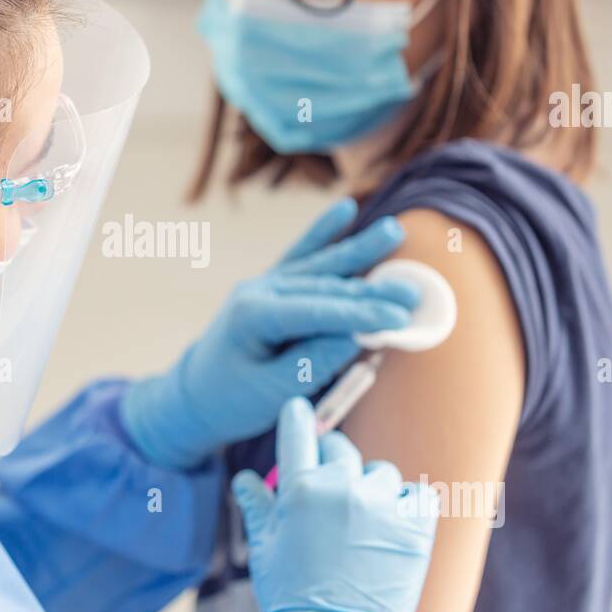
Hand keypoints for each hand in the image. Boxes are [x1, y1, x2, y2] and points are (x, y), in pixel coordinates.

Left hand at [120, 198, 418, 469]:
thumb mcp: (270, 393)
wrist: (196, 396)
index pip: (317, 312)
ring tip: (394, 231)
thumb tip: (353, 337)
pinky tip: (344, 210)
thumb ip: (309, 363)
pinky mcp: (272, 287)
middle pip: (325, 286)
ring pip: (320, 266)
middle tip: (415, 290)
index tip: (399, 318)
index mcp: (252, 315)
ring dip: (359, 251)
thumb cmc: (231, 401)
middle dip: (373, 289)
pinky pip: (302, 256)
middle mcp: (259, 290)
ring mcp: (265, 284)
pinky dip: (323, 233)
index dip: (360, 315)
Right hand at [239, 398, 437, 611]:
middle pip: (341, 449)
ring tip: (362, 525)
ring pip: (379, 474)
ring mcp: (381, 506)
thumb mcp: (265, 550)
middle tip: (330, 488)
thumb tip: (245, 478)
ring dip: (371, 490)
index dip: (297, 417)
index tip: (299, 409)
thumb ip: (258, 507)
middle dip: (331, 460)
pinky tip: (394, 526)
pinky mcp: (415, 526)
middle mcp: (341, 489)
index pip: (298, 433)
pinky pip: (418, 495)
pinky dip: (408, 505)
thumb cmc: (291, 598)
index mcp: (299, 490)